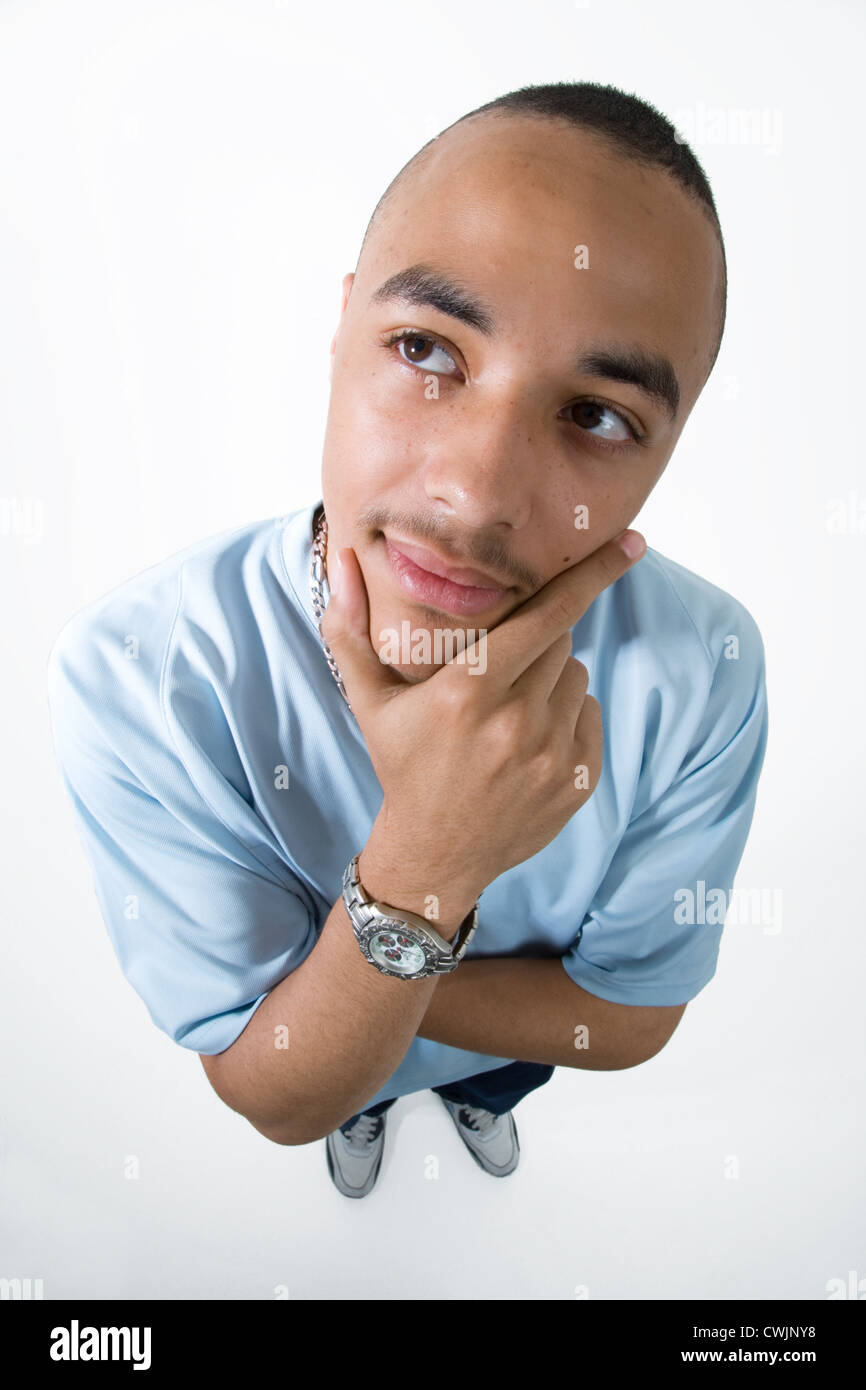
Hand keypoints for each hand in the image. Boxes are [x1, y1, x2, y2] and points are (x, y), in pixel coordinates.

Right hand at [320, 529, 645, 902]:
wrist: (436, 853)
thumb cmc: (403, 765)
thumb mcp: (367, 700)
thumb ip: (349, 627)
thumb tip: (342, 559)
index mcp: (468, 690)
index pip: (546, 614)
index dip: (592, 574)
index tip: (631, 542)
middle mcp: (516, 720)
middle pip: (559, 639)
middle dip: (535, 643)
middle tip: (498, 676)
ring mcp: (552, 753)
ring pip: (576, 674)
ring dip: (550, 681)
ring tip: (508, 715)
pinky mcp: (578, 778)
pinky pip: (589, 713)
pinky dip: (566, 717)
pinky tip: (528, 744)